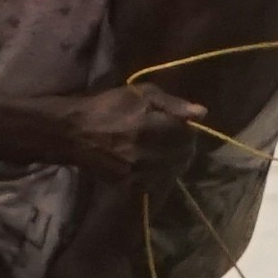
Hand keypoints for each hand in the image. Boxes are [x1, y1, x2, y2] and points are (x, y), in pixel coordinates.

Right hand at [55, 81, 219, 187]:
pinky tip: (155, 165)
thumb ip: (172, 103)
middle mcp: (147, 152)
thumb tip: (202, 113)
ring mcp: (139, 171)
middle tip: (173, 138)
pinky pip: (157, 183)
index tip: (180, 124)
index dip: (188, 129)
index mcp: (151, 127)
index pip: (188, 134)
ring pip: (173, 170)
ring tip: (164, 151)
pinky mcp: (130, 183)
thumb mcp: (140, 94)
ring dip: (174, 161)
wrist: (74, 133)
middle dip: (183, 146)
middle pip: (183, 154)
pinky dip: (161, 174)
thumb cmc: (108, 107)